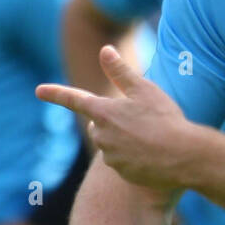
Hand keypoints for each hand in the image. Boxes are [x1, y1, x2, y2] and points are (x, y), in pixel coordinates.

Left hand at [37, 46, 193, 193]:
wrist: (185, 156)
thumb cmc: (166, 120)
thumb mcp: (145, 90)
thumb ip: (121, 72)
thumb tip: (104, 50)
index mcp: (103, 112)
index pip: (74, 99)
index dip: (56, 93)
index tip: (39, 90)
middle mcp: (102, 136)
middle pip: (98, 125)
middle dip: (112, 120)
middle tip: (140, 118)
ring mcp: (112, 158)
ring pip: (112, 145)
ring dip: (125, 139)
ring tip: (152, 137)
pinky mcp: (123, 174)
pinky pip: (124, 162)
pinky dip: (135, 157)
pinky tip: (154, 153)